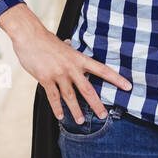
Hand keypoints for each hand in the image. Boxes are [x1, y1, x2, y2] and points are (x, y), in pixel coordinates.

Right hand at [0, 3, 131, 121]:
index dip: (116, 79)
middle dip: (96, 104)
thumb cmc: (45, 39)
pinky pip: (53, 97)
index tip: (128, 87)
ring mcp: (58, 74)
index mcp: (78, 58)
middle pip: (88, 89)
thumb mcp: (61, 44)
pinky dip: (57, 108)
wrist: (29, 36)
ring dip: (76, 111)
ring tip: (81, 121)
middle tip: (103, 115)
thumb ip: (67, 48)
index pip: (102, 70)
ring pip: (70, 97)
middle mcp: (71, 67)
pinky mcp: (46, 79)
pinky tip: (60, 116)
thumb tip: (69, 44)